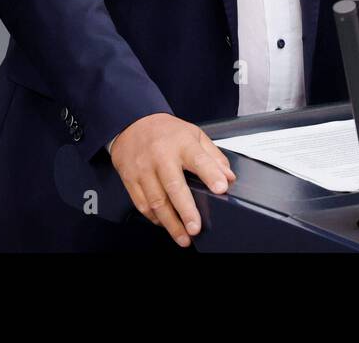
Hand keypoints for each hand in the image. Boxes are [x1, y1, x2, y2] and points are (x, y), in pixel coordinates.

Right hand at [109, 112, 235, 246]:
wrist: (132, 123)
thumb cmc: (166, 131)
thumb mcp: (194, 134)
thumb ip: (213, 156)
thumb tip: (228, 176)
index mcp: (181, 143)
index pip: (199, 159)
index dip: (211, 175)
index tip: (221, 188)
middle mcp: (161, 156)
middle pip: (174, 186)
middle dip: (186, 210)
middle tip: (195, 228)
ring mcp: (143, 169)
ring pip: (156, 200)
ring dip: (170, 222)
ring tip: (183, 237)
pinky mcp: (130, 179)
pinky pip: (142, 204)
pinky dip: (154, 218)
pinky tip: (165, 224)